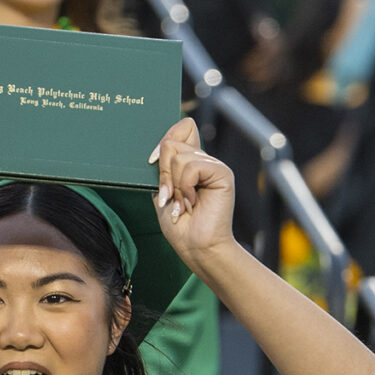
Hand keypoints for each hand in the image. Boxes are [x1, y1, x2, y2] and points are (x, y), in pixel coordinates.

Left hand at [149, 117, 236, 273]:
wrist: (196, 247)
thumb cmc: (180, 225)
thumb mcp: (163, 191)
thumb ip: (163, 168)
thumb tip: (160, 147)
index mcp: (191, 162)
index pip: (181, 128)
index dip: (164, 140)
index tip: (152, 162)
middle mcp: (204, 160)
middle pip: (172, 142)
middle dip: (163, 173)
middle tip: (168, 197)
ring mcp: (214, 165)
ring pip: (179, 156)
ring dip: (174, 185)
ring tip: (182, 204)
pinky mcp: (222, 173)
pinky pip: (192, 167)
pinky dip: (185, 187)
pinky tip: (192, 203)